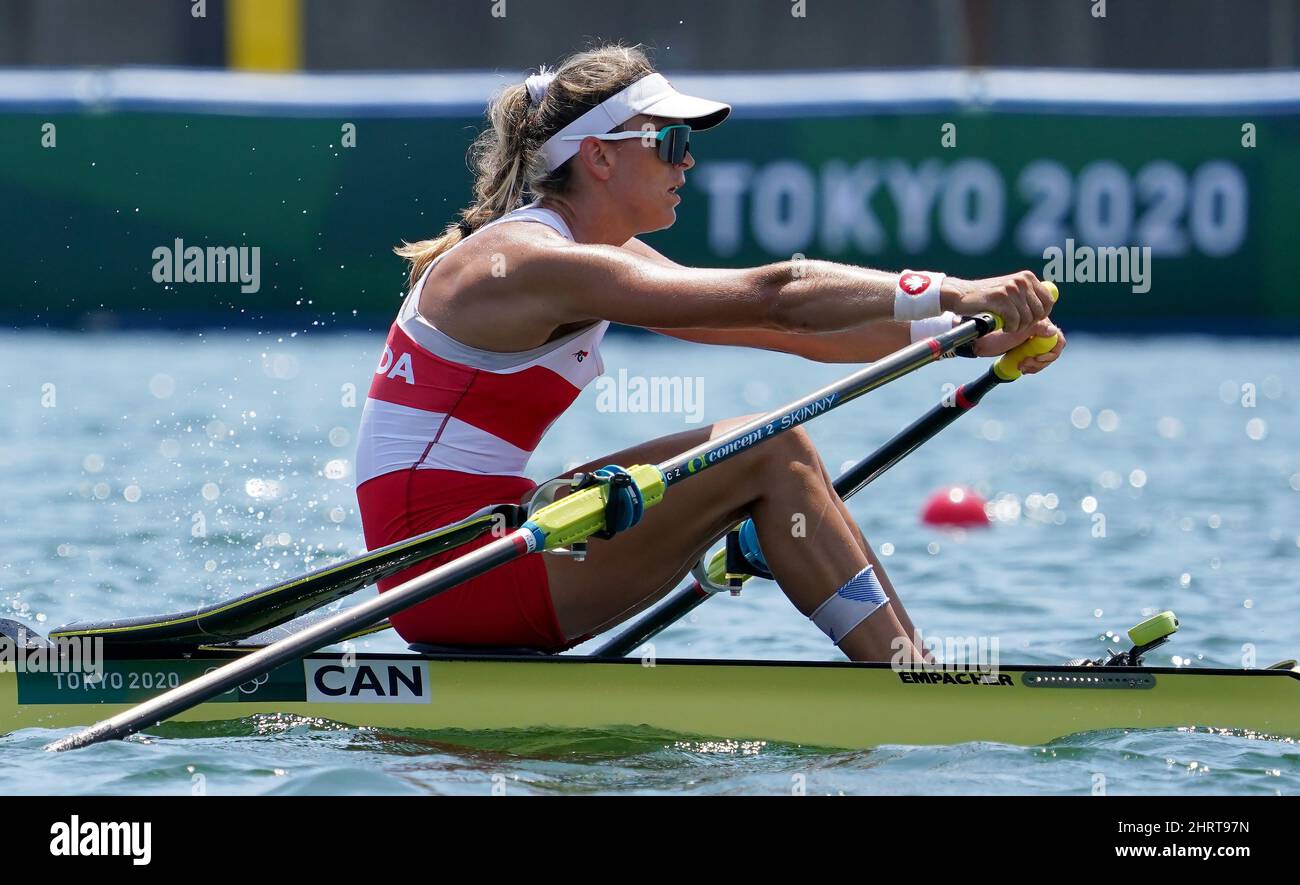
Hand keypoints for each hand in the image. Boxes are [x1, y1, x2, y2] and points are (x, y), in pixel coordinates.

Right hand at [940, 270, 1054, 333]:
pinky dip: (1009, 328)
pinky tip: (1001, 325)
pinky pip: (1014, 321)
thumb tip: (1051, 326)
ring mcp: (1011, 288)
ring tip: (1006, 325)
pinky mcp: (1000, 298)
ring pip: (1027, 319)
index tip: (1028, 321)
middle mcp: (1022, 280)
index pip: (1049, 301)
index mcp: (1027, 277)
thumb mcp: (1011, 295)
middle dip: (1028, 324)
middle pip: (1039, 312)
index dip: (1041, 316)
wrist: (961, 294)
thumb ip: (1030, 302)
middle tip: (1015, 325)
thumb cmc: (987, 298)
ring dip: (1017, 327)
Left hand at [972, 318, 1065, 373]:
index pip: (1058, 340)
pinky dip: (1031, 367)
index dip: (1051, 352)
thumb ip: (1036, 328)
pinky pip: (1036, 362)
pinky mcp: (1026, 352)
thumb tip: (1053, 330)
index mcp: (1040, 325)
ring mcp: (1032, 343)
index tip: (1038, 358)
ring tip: (1021, 366)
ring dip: (1035, 366)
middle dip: (1041, 361)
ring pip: (1045, 359)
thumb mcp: (1017, 332)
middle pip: (1052, 352)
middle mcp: (1038, 334)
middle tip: (1025, 364)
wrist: (981, 343)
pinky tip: (1021, 368)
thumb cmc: (995, 336)